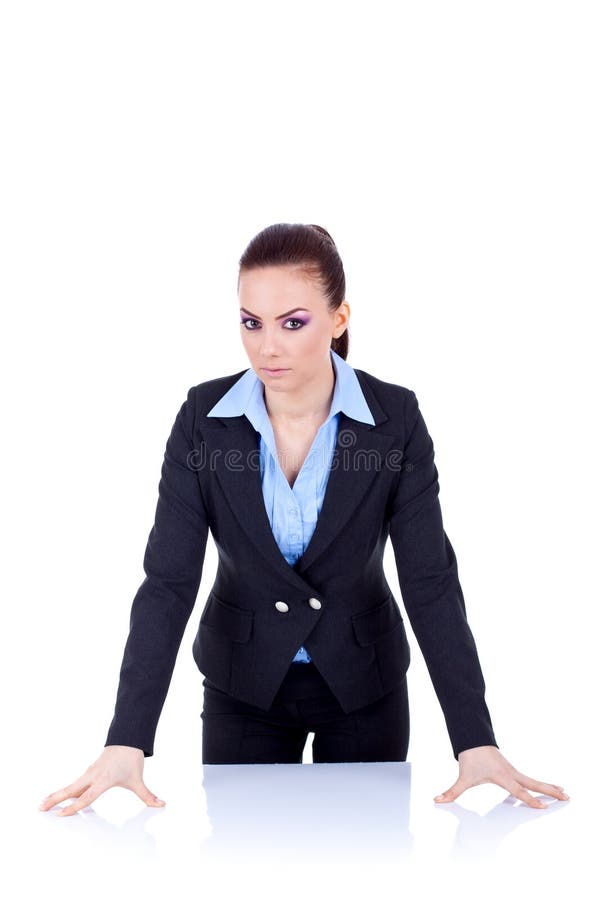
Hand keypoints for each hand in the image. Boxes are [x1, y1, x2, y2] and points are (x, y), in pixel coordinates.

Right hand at [38, 745, 165, 816]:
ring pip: (71, 786)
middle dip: (55, 799)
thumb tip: (161, 804)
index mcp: (103, 780)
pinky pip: (75, 783)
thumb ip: (147, 795)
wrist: (127, 738)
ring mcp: (89, 773)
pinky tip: (58, 797)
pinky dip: (65, 790)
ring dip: (57, 795)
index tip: (60, 815)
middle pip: (71, 790)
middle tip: (40, 808)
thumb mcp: (138, 779)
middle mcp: (93, 776)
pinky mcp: (89, 771)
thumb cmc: (131, 758)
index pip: (86, 797)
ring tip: (43, 804)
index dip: (73, 807)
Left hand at [433, 745, 569, 808]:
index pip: (519, 791)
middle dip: (549, 791)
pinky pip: (529, 779)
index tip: (543, 807)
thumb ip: (451, 792)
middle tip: (566, 796)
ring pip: (533, 780)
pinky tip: (548, 787)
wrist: (473, 739)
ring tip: (564, 793)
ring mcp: (513, 771)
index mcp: (502, 776)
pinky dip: (541, 783)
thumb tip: (437, 800)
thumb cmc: (471, 758)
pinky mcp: (512, 770)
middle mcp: (511, 773)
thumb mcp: (462, 778)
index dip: (530, 800)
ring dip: (549, 787)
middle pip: (534, 783)